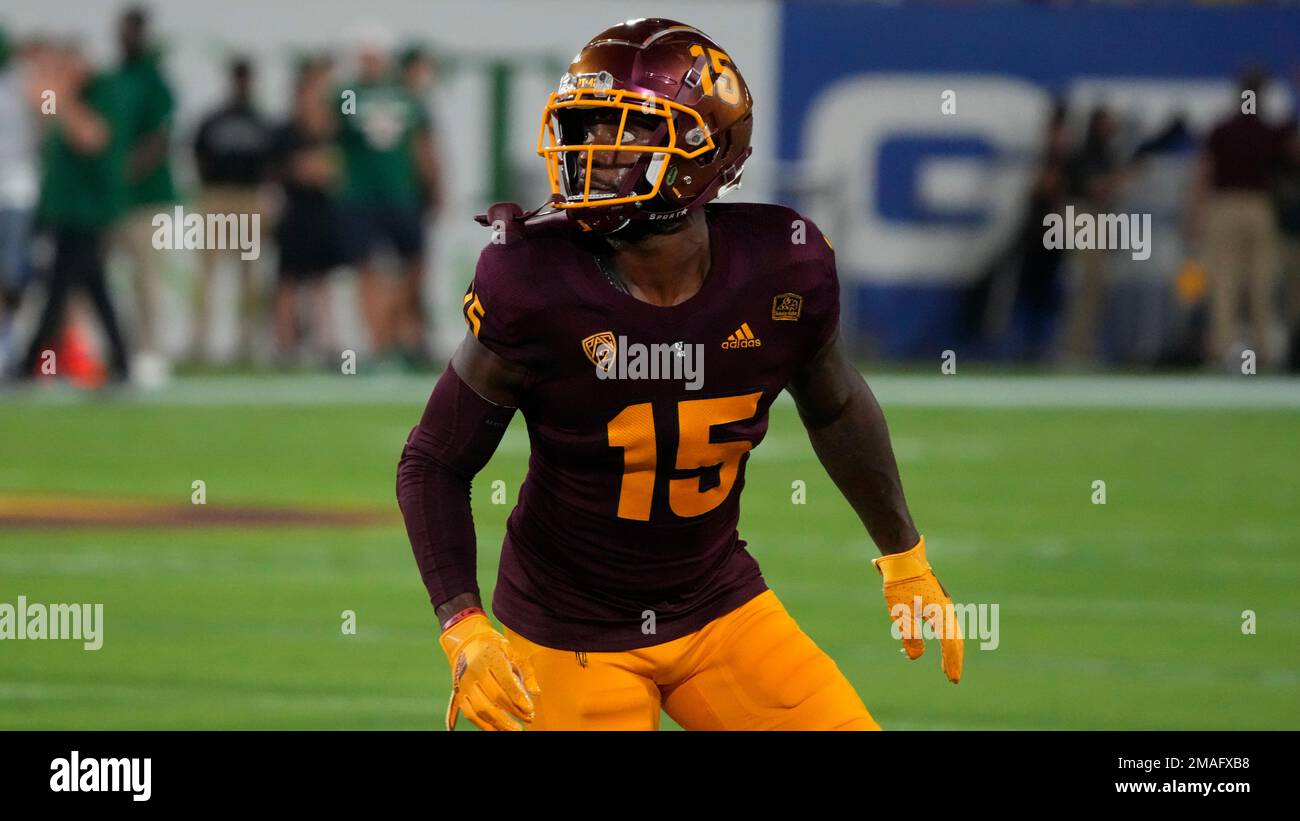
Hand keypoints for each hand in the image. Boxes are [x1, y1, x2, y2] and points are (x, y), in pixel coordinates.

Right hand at [439, 612, 540, 729]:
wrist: (465, 642)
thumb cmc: (495, 648)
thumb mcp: (513, 653)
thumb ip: (526, 672)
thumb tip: (535, 692)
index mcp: (490, 657)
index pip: (505, 681)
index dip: (518, 697)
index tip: (530, 709)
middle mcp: (475, 671)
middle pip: (494, 697)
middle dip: (513, 712)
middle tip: (528, 720)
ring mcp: (464, 683)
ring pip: (481, 709)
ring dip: (499, 723)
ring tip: (515, 729)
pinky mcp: (459, 694)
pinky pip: (470, 714)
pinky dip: (484, 725)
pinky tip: (497, 730)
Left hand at [872, 536, 963, 683]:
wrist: (903, 557)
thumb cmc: (900, 584)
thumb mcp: (901, 614)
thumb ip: (910, 637)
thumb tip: (916, 656)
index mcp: (941, 614)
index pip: (950, 645)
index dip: (952, 663)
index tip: (952, 680)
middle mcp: (946, 609)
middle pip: (955, 640)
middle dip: (954, 660)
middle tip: (952, 677)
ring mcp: (943, 602)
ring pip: (951, 631)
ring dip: (950, 649)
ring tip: (946, 665)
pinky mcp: (936, 598)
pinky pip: (945, 622)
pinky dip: (944, 636)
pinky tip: (938, 639)